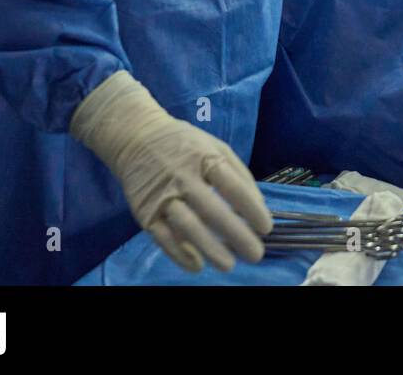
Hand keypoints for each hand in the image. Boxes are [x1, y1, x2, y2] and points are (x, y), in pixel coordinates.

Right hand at [71, 71, 272, 272]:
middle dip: (236, 234)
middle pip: (212, 210)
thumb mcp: (216, 146)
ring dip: (209, 248)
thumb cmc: (186, 145)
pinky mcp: (144, 211)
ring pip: (187, 225)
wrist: (136, 137)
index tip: (266, 228)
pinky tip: (197, 265)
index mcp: (205, 158)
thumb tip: (259, 206)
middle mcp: (183, 177)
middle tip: (255, 254)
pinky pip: (163, 237)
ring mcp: (162, 195)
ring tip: (228, 265)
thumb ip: (238, 173)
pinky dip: (179, 253)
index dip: (251, 209)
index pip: (233, 186)